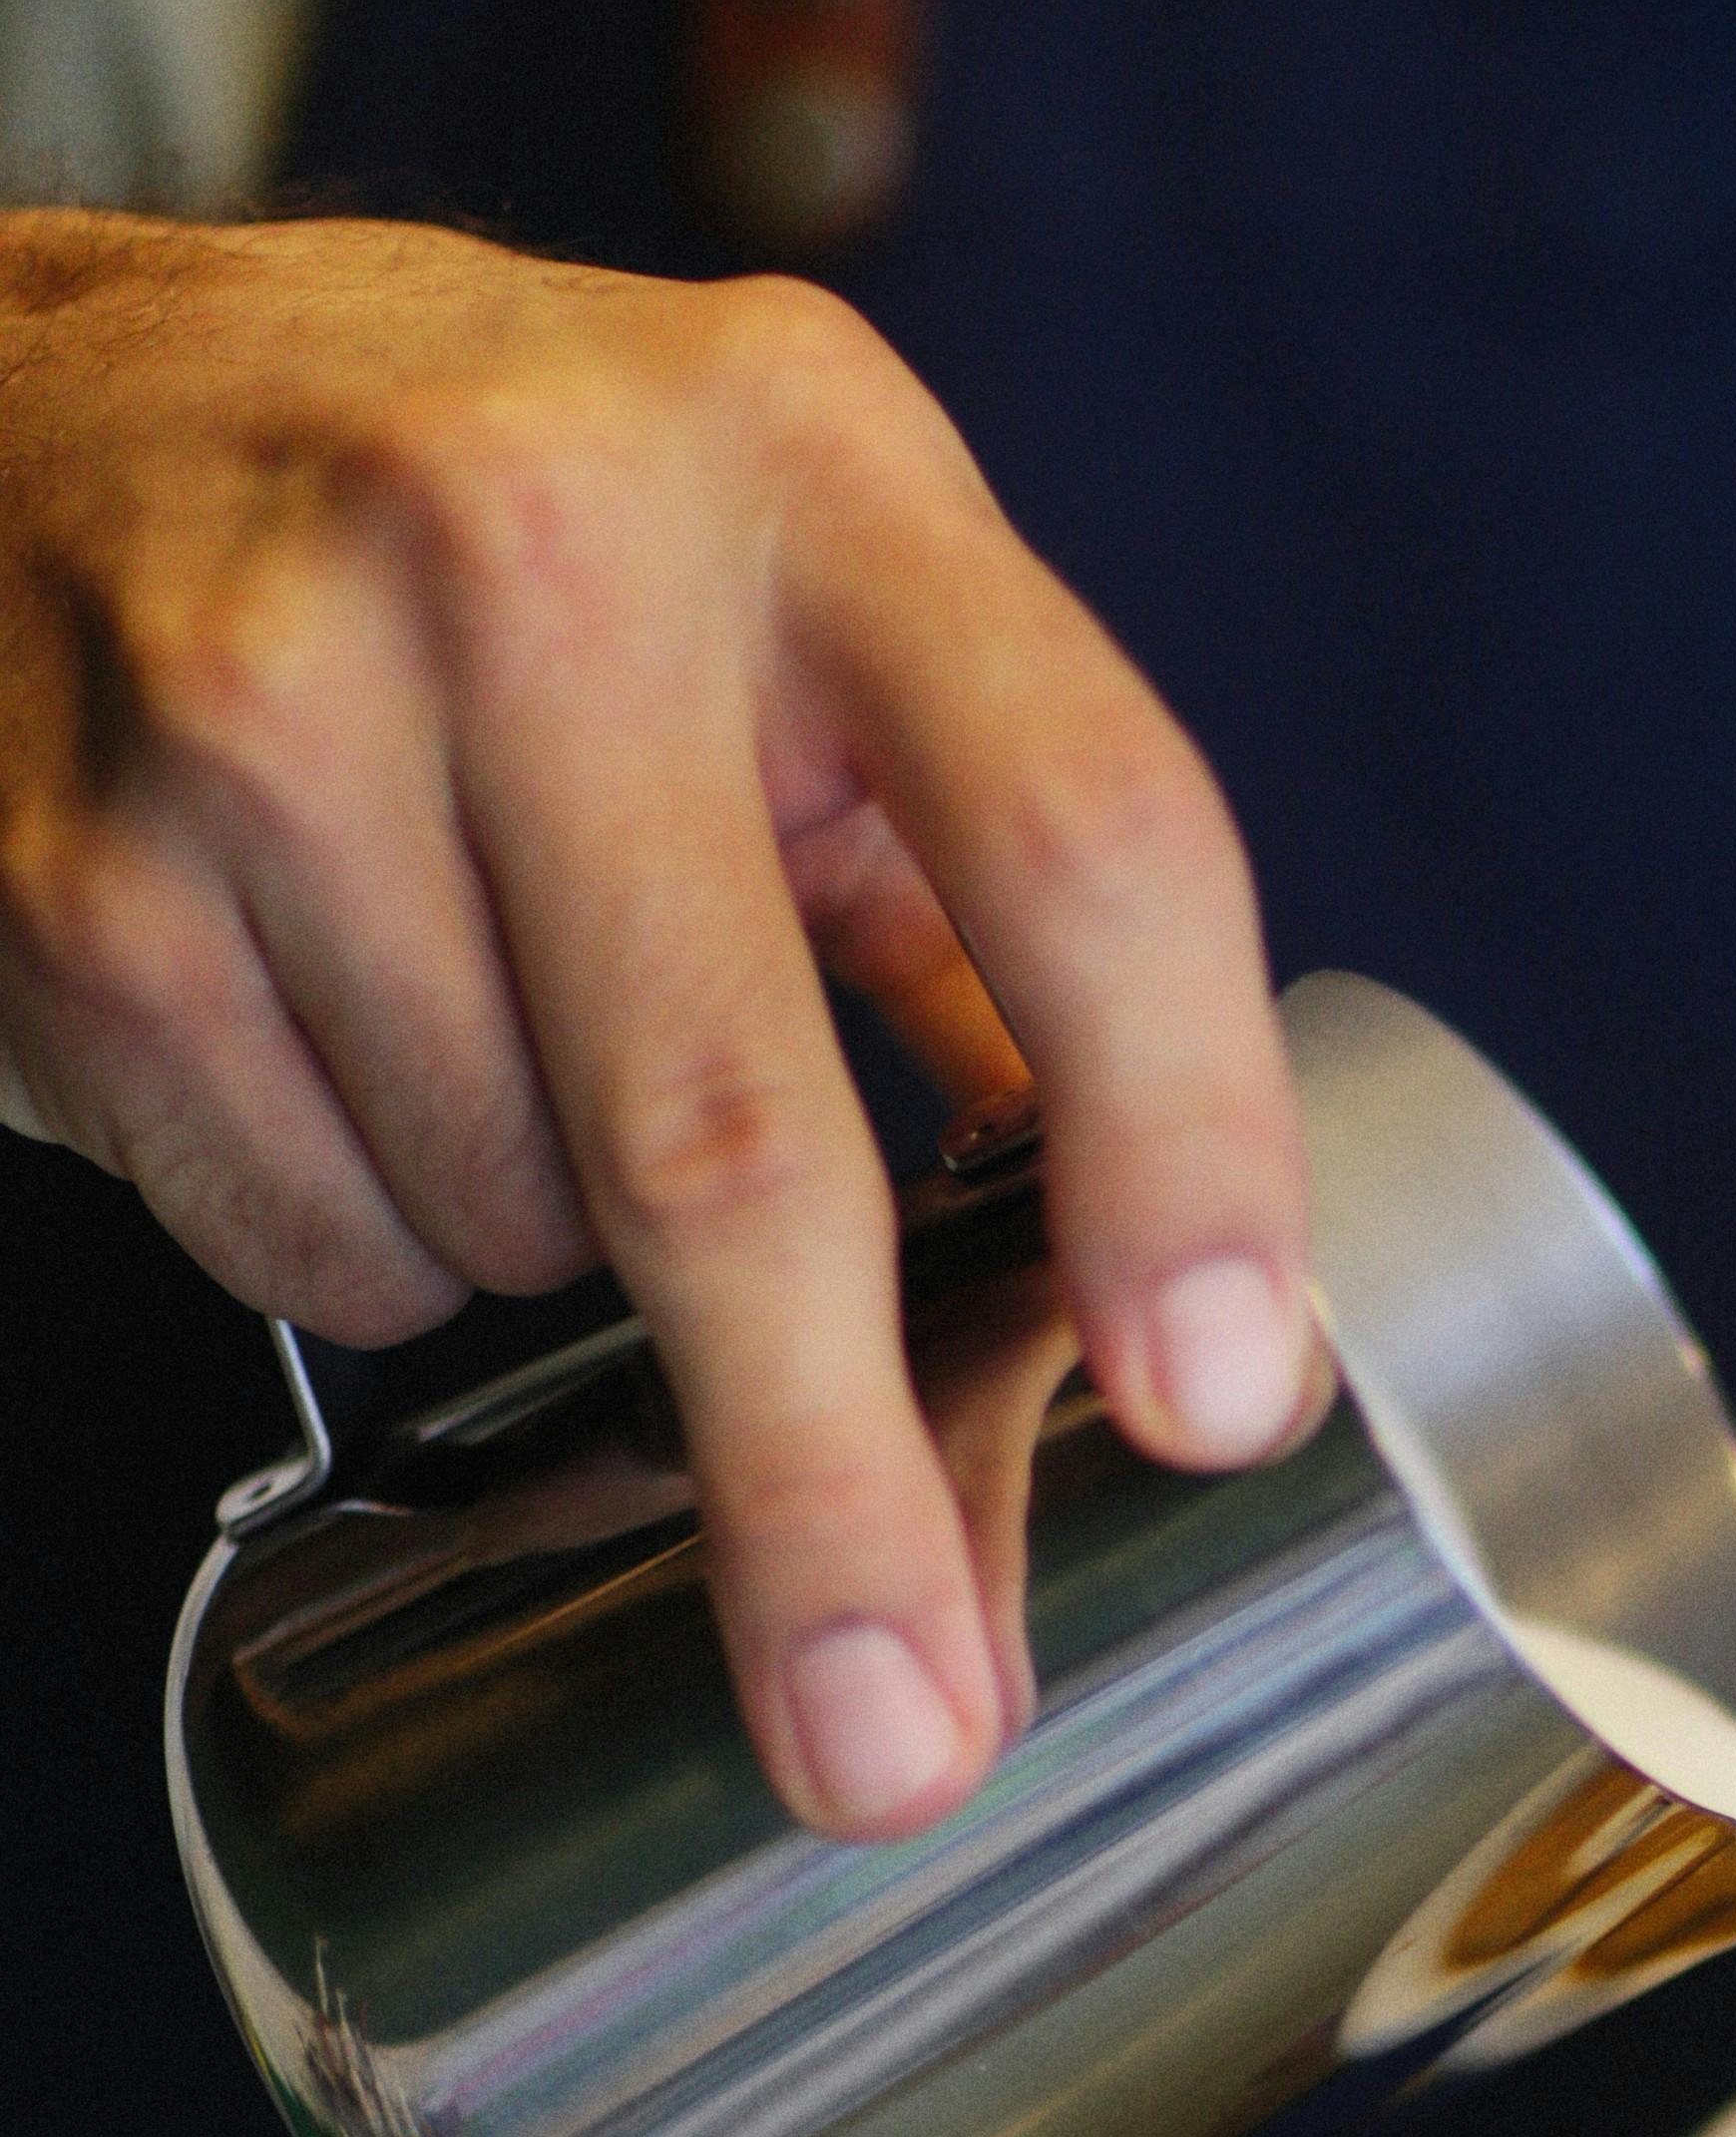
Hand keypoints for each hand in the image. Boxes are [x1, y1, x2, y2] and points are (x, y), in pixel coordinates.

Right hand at [0, 208, 1313, 1833]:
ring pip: (506, 1222)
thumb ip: (996, 937)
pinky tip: (328, 1043)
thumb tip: (1156, 1354)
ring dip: (545, 1256)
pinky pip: (309, 1238)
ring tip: (497, 1036)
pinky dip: (367, 1232)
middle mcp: (534, 546)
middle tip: (900, 1742)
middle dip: (823, 1487)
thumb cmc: (519, 548)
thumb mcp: (810, 608)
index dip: (1176, 1147)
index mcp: (813, 468)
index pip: (1076, 835)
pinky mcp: (77, 874)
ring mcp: (265, 701)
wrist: (43, 393)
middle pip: (733, 1128)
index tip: (1217, 1405)